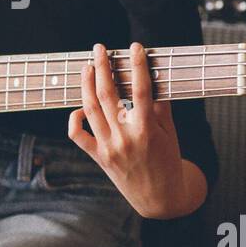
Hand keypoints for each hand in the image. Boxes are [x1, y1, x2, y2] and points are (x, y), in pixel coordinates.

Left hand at [68, 42, 188, 217]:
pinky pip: (78, 135)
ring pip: (90, 108)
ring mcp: (108, 148)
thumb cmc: (167, 162)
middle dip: (102, 67)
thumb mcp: (170, 133)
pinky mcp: (98, 157)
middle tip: (100, 49)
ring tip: (88, 67)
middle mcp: (125, 138)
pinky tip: (81, 106)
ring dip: (86, 84)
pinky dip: (75, 118)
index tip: (135, 47)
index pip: (141, 90)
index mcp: (146, 130)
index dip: (137, 65)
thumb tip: (151, 77)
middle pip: (108, 94)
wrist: (160, 199)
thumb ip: (159, 106)